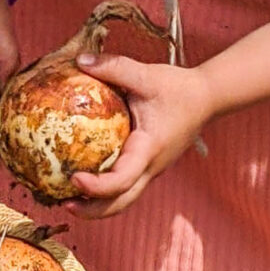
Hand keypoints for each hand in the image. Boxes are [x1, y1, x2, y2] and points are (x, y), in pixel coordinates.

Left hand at [69, 54, 214, 217]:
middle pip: (121, 203)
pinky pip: (125, 185)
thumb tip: (79, 60)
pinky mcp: (147, 165)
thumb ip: (114, 67)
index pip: (123, 180)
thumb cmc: (178, 87)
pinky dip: (103, 190)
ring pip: (123, 199)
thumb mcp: (146, 74)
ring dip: (96, 205)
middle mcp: (151, 167)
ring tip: (65, 197)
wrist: (207, 98)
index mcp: (149, 150)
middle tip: (63, 204)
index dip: (98, 186)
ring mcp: (150, 170)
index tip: (74, 178)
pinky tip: (81, 177)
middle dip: (92, 211)